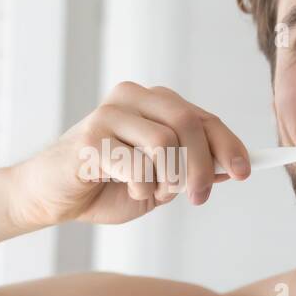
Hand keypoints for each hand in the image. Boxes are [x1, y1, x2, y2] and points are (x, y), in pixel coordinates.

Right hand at [7, 81, 250, 227]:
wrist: (51, 197)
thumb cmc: (104, 186)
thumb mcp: (158, 180)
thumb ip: (188, 168)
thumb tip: (230, 167)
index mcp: (151, 102)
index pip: (202, 117)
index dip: (228, 144)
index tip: (244, 172)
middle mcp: (131, 98)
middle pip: (188, 123)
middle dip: (202, 165)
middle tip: (198, 197)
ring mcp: (108, 114)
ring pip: (164, 141)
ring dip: (167, 178)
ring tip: (152, 193)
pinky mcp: (90, 139)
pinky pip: (136, 164)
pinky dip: (141, 186)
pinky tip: (128, 190)